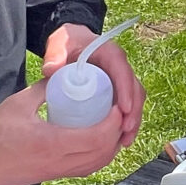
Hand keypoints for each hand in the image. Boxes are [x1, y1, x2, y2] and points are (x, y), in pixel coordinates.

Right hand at [0, 80, 124, 184]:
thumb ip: (44, 88)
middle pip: (103, 153)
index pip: (97, 137)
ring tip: (111, 126)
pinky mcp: (53, 176)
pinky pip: (85, 169)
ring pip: (96, 164)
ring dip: (110, 147)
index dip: (113, 122)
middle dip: (116, 133)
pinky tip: (96, 142)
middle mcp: (59, 162)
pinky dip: (98, 156)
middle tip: (118, 112)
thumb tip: (63, 75)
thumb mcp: (18, 104)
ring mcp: (57, 172)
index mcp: (53, 143)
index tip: (117, 105)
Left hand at [43, 21, 145, 146]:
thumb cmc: (68, 42)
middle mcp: (121, 68)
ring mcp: (121, 81)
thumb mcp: (60, 43)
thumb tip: (50, 69)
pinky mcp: (118, 92)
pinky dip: (126, 124)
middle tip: (125, 131)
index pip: (123, 72)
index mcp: (111, 54)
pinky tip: (120, 140)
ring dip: (133, 121)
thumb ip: (55, 53)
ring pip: (135, 101)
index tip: (123, 110)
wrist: (71, 43)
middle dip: (133, 112)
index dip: (126, 91)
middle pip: (135, 90)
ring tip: (124, 142)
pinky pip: (128, 108)